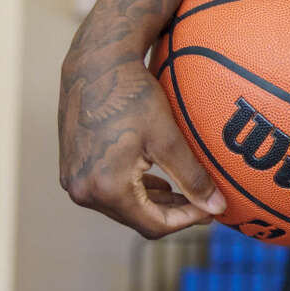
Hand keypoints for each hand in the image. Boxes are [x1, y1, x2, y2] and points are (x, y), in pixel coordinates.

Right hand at [58, 53, 224, 237]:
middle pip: (136, 219)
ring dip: (153, 202)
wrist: (95, 65)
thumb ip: (193, 178)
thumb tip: (218, 209)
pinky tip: (156, 179)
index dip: (186, 221)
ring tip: (184, 192)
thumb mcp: (167, 138)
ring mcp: (72, 179)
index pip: (153, 225)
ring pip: (121, 206)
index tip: (210, 210)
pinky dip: (134, 190)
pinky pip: (107, 190)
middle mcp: (82, 190)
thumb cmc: (132, 97)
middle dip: (171, 212)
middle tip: (203, 202)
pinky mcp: (70, 167)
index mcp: (106, 188)